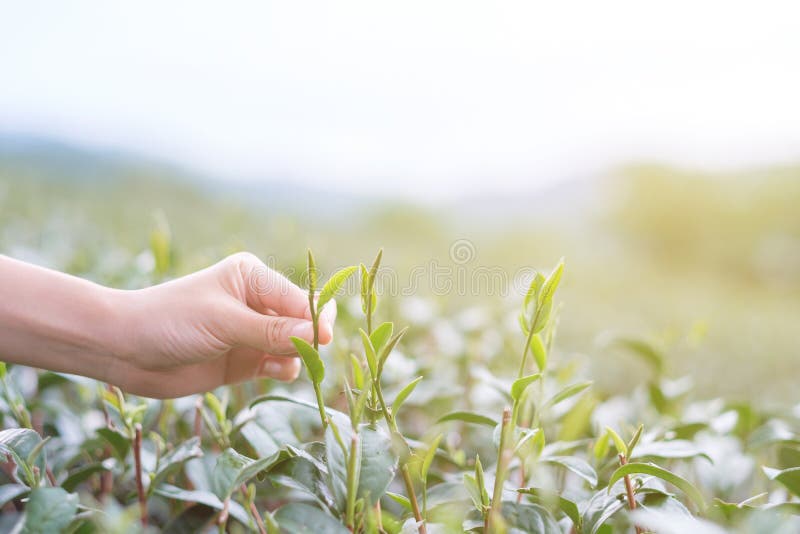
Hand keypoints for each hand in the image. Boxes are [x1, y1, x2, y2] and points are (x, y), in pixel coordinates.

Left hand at [111, 253, 335, 397]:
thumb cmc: (170, 320)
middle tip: (308, 356)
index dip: (315, 317)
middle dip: (308, 338)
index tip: (326, 339)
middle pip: (301, 321)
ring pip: (293, 346)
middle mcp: (257, 303)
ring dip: (295, 356)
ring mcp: (251, 333)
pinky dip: (282, 369)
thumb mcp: (224, 322)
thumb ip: (272, 331)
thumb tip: (321, 335)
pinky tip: (271, 372)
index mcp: (253, 278)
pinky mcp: (244, 360)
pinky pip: (278, 364)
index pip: (298, 297)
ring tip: (280, 365)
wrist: (124, 349)